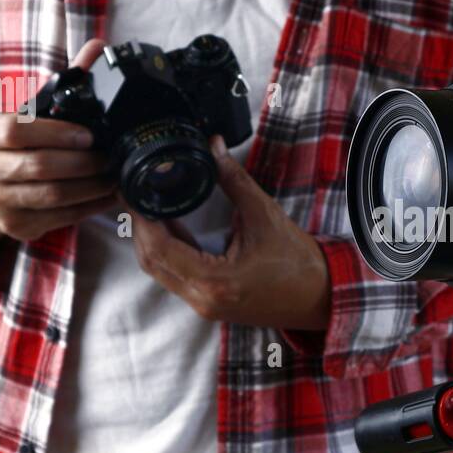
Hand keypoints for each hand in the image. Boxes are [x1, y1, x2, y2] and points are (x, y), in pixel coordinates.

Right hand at [0, 39, 118, 244]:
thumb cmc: (16, 147)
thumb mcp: (30, 115)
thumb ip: (65, 82)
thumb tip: (98, 48)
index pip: (15, 131)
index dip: (55, 133)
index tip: (88, 136)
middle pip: (38, 166)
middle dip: (82, 163)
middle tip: (110, 159)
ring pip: (52, 196)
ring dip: (90, 187)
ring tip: (113, 177)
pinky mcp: (14, 226)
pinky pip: (59, 218)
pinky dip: (89, 207)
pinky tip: (107, 197)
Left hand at [132, 137, 331, 331]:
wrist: (321, 297)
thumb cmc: (298, 263)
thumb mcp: (265, 214)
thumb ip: (234, 179)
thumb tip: (213, 147)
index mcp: (215, 281)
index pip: (159, 249)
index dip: (140, 218)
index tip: (132, 191)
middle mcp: (203, 298)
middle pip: (151, 263)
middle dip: (139, 227)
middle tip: (135, 194)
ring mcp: (204, 305)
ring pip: (160, 272)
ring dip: (151, 240)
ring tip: (150, 206)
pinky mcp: (209, 304)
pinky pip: (176, 277)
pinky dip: (168, 252)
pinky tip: (172, 228)